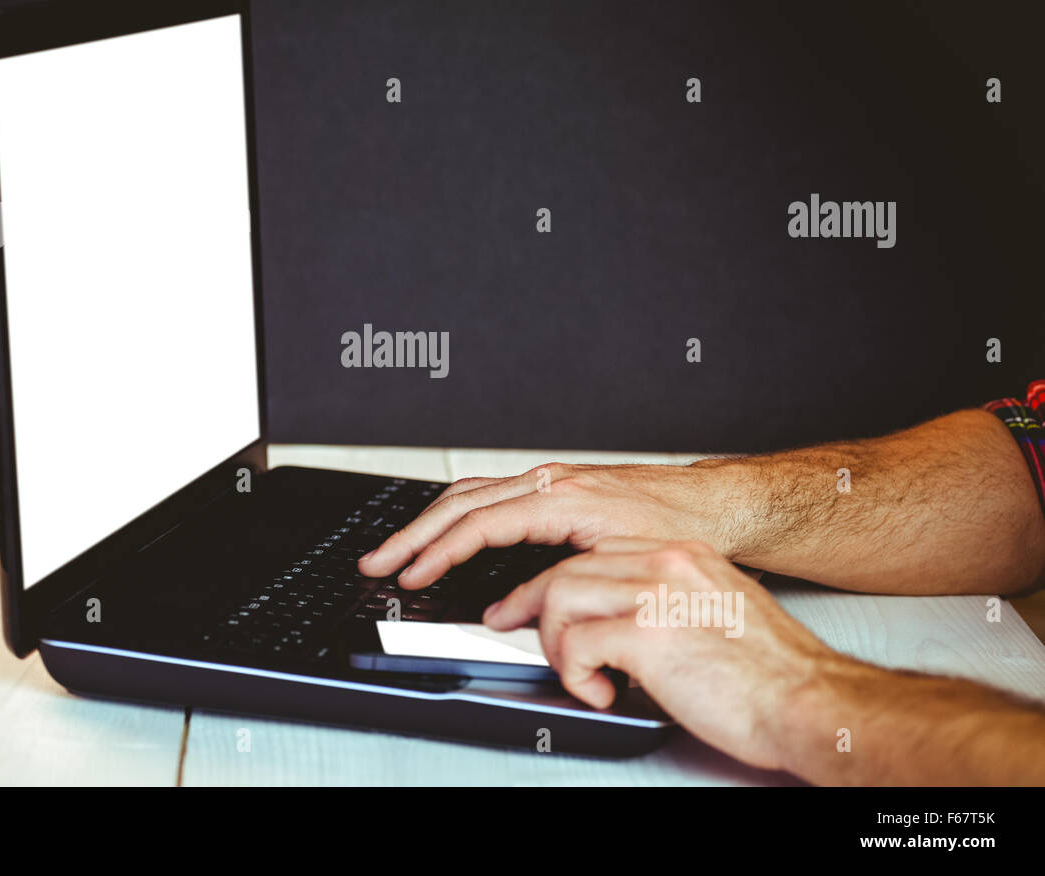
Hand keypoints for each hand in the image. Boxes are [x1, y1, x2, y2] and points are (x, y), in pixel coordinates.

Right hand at [358, 461, 738, 588]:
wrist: (714, 505)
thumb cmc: (679, 530)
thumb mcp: (622, 563)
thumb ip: (565, 582)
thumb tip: (514, 610)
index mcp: (561, 497)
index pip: (479, 524)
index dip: (438, 554)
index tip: (411, 577)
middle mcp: (549, 482)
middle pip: (460, 502)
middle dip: (411, 535)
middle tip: (376, 562)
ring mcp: (550, 481)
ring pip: (469, 494)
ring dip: (427, 523)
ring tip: (396, 549)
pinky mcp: (554, 488)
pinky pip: (489, 494)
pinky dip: (455, 514)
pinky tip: (445, 531)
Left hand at [484, 538, 839, 770]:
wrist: (810, 701)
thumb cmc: (769, 674)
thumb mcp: (712, 613)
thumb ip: (665, 602)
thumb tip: (612, 619)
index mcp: (681, 556)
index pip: (592, 554)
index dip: (548, 581)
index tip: (524, 603)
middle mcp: (666, 563)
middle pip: (565, 570)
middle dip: (529, 606)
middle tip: (511, 628)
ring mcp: (657, 593)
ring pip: (559, 598)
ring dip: (555, 645)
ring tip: (579, 674)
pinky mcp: (648, 632)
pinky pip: (576, 643)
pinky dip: (575, 674)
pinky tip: (601, 692)